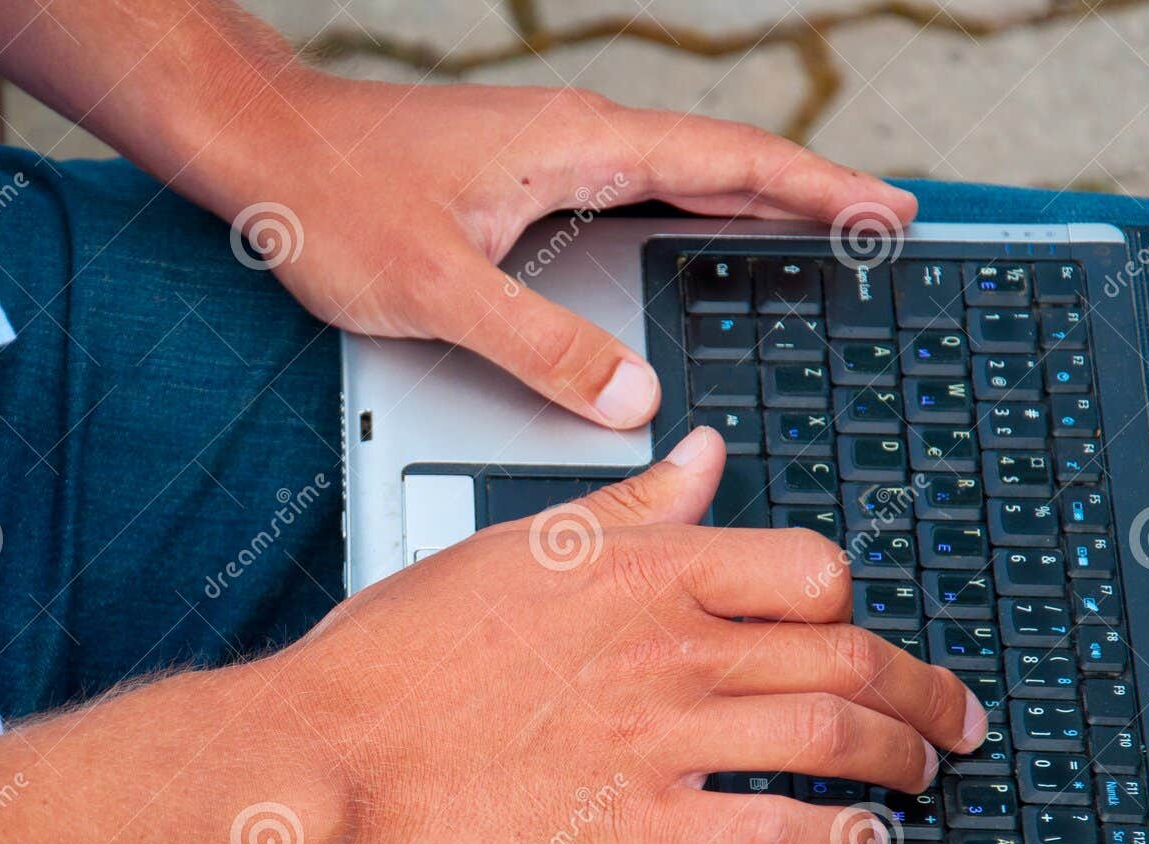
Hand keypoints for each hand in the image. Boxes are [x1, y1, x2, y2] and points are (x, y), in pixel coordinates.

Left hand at [238, 72, 914, 427]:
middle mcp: (574, 140)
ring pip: (678, 176)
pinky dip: (685, 214)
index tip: (884, 212)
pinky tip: (691, 246)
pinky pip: (633, 192)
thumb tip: (631, 398)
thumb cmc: (337, 202)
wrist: (264, 152)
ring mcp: (551, 154)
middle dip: (804, 194)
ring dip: (749, 203)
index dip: (813, 190)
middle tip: (877, 226)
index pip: (726, 164)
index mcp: (575, 148)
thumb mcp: (441, 289)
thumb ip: (541, 345)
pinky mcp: (523, 177)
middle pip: (720, 163)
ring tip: (812, 237)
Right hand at [278, 428, 983, 843]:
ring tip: (923, 777)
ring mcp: (660, 737)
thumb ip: (624, 509)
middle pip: (848, 656)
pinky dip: (841, 840)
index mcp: (641, 570)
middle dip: (925, 692)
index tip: (864, 629)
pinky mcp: (637, 825)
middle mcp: (669, 647)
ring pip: (834, 739)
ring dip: (902, 762)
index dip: (854, 605)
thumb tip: (701, 457)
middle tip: (952, 717)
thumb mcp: (513, 548)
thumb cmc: (398, 654)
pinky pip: (776, 830)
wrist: (331, 750)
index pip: (808, 569)